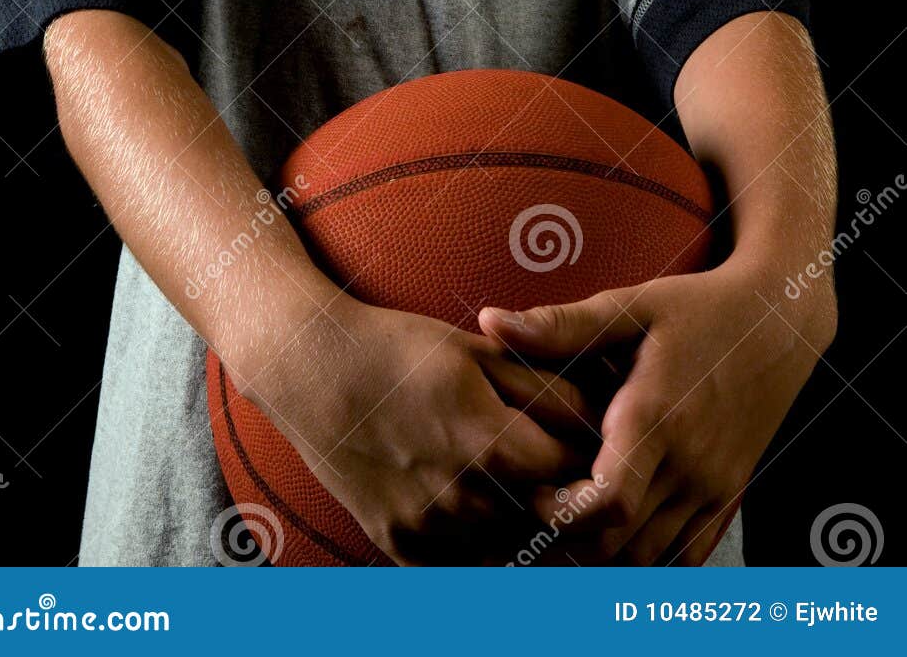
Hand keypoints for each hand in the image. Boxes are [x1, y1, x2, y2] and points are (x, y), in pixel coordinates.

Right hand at [248, 292, 603, 565]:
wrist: (311, 373)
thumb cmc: (398, 349)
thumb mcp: (476, 350)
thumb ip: (543, 385)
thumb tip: (601, 413)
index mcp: (485, 440)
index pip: (572, 470)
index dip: (593, 454)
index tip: (601, 440)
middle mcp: (460, 495)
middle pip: (549, 518)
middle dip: (569, 494)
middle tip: (575, 468)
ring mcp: (429, 529)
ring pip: (513, 546)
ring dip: (532, 521)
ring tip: (533, 482)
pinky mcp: (403, 548)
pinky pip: (469, 562)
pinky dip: (488, 540)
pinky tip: (489, 503)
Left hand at [478, 262, 836, 565]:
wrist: (780, 323)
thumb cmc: (699, 308)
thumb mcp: (631, 305)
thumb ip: (561, 325)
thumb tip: (489, 321)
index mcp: (658, 416)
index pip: (609, 501)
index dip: (561, 514)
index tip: (529, 493)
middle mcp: (689, 463)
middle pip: (619, 544)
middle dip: (565, 543)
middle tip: (529, 516)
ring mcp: (713, 487)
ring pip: (648, 560)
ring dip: (600, 556)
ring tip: (561, 527)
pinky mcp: (727, 497)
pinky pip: (684, 558)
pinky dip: (645, 561)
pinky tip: (612, 539)